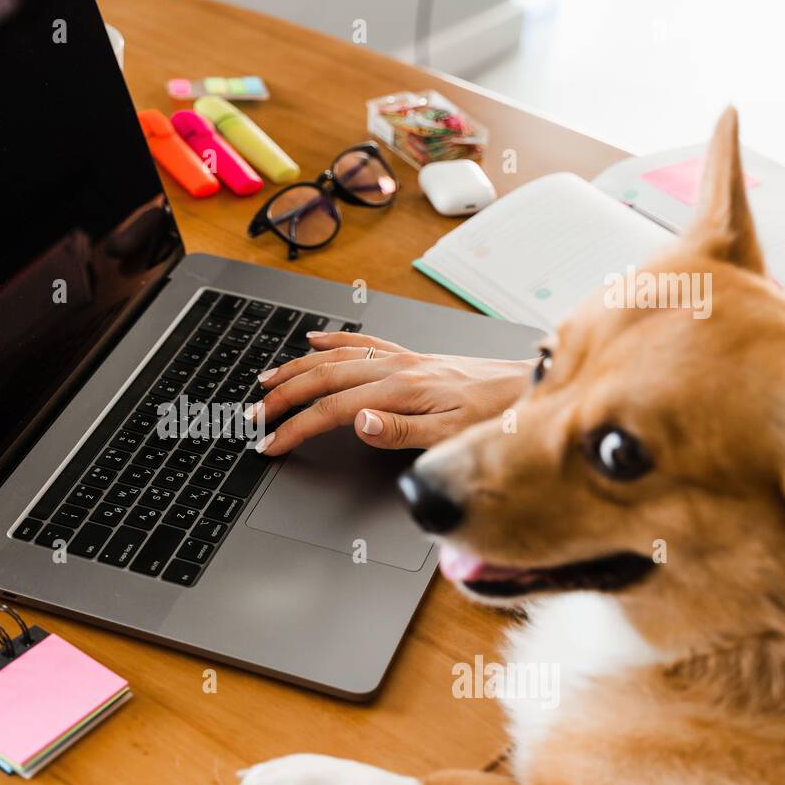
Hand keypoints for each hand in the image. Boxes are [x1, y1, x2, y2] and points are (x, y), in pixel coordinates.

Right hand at [251, 332, 533, 454]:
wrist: (530, 389)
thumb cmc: (497, 415)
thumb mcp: (452, 436)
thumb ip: (402, 431)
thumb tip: (359, 422)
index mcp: (401, 390)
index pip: (331, 410)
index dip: (294, 427)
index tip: (270, 442)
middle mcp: (397, 368)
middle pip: (323, 379)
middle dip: (282, 396)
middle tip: (254, 414)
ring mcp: (402, 360)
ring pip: (336, 357)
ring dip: (297, 368)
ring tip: (268, 379)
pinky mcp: (412, 358)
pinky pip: (362, 343)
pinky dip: (333, 342)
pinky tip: (315, 341)